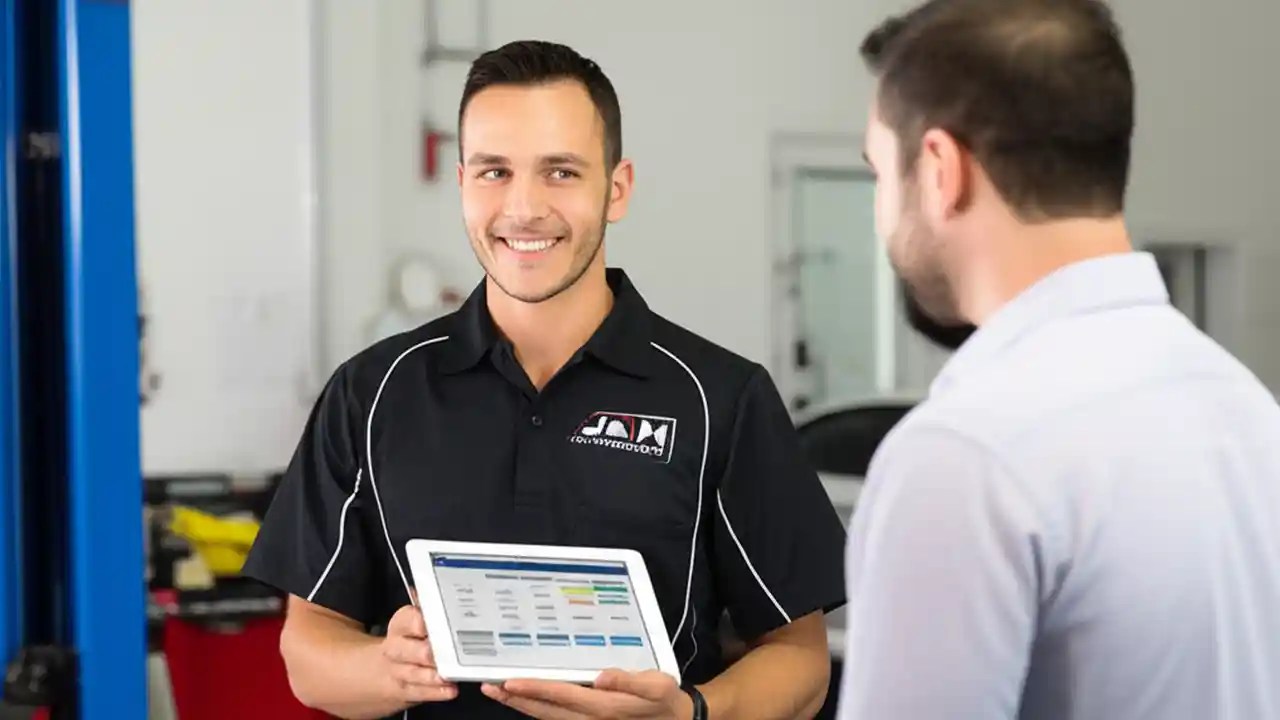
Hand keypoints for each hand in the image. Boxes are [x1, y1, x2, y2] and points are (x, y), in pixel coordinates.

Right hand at [379, 602, 457, 704]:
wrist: (387, 667)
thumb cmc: (411, 638)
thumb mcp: (414, 619)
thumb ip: (425, 604)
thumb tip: (428, 588)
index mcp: (400, 625)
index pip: (407, 620)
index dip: (418, 622)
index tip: (430, 624)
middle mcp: (395, 648)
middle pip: (405, 649)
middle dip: (423, 652)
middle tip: (441, 652)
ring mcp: (399, 670)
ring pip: (412, 673)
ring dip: (430, 675)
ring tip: (447, 675)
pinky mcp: (406, 690)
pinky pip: (419, 692)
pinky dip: (435, 692)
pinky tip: (449, 690)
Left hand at [481, 669, 691, 718]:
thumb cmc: (664, 700)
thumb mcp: (657, 685)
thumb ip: (630, 681)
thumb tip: (601, 677)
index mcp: (605, 708)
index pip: (562, 696)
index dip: (535, 690)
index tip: (510, 682)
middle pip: (545, 712)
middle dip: (516, 700)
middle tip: (489, 687)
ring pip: (547, 718)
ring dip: (521, 707)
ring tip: (498, 692)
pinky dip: (536, 711)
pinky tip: (524, 701)